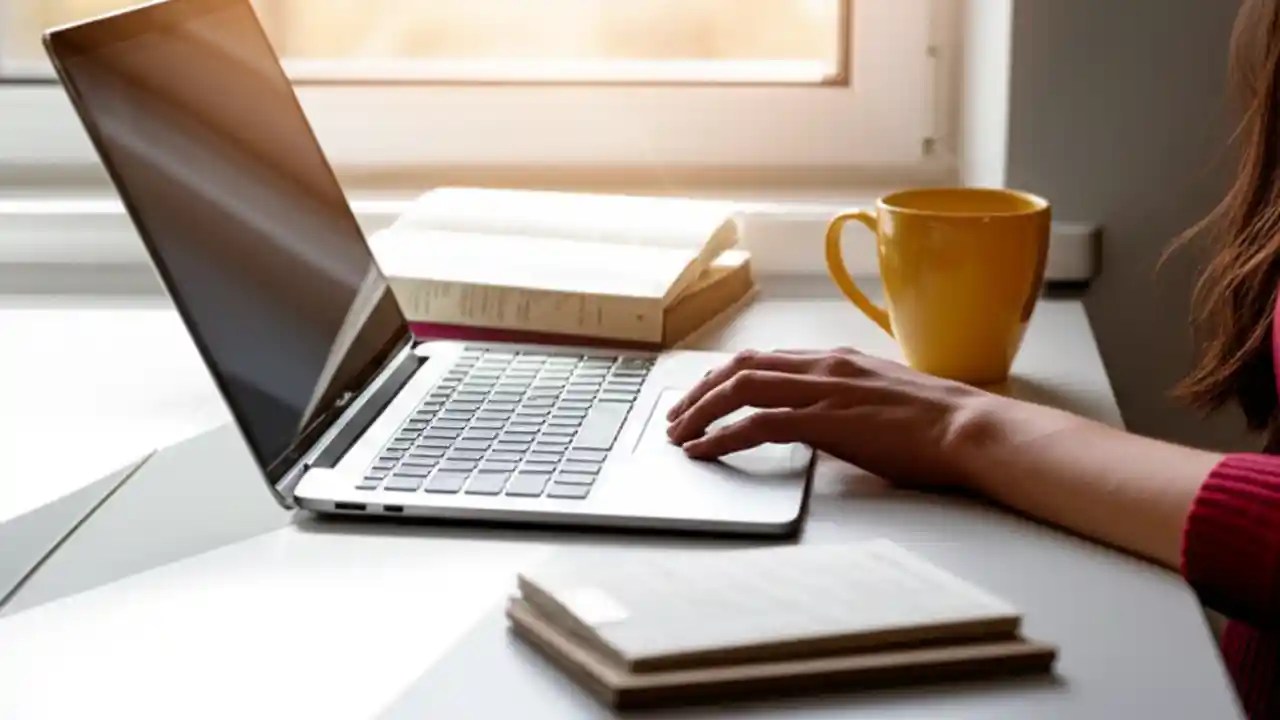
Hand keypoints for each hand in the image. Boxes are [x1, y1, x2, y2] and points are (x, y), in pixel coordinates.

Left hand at [666, 348, 999, 488]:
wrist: (968, 428)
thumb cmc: (935, 422)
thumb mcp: (880, 397)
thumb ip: (844, 399)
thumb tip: (819, 417)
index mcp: (834, 360)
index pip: (763, 359)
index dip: (723, 377)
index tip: (701, 395)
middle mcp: (822, 367)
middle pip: (740, 368)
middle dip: (700, 391)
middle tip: (677, 416)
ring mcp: (823, 391)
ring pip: (740, 389)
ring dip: (701, 411)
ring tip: (680, 435)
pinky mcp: (826, 421)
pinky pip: (759, 425)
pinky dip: (723, 437)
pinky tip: (706, 451)